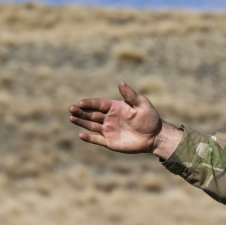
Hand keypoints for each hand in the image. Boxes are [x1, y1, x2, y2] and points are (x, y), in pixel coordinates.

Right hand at [68, 81, 182, 157]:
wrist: (155, 136)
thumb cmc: (150, 118)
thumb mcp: (142, 104)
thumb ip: (130, 95)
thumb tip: (121, 82)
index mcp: (115, 107)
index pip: (99, 104)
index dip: (90, 103)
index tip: (80, 103)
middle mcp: (109, 118)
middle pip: (92, 114)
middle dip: (81, 112)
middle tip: (71, 109)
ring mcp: (109, 130)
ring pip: (91, 125)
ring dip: (81, 122)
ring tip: (71, 118)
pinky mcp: (110, 142)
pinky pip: (97, 139)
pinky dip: (89, 138)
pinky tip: (81, 134)